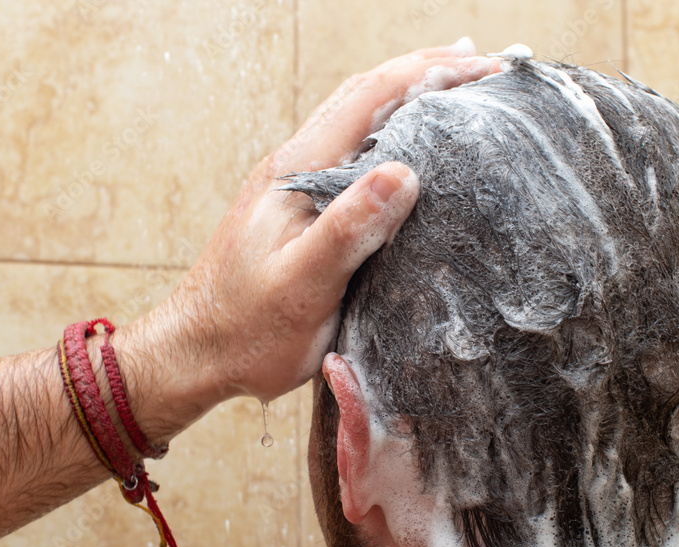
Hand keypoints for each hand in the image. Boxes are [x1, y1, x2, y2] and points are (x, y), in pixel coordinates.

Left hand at [125, 40, 500, 438]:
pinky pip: (353, 156)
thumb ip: (346, 230)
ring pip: (358, 122)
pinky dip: (391, 136)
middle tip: (481, 64)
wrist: (197, 352)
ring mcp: (297, 188)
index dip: (427, 74)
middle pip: (365, 97)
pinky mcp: (301, 212)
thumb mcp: (300, 286)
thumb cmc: (246, 330)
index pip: (368, 99)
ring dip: (408, 97)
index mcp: (297, 173)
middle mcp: (296, 168)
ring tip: (455, 87)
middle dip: (425, 72)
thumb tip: (402, 173)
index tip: (480, 66)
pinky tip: (410, 149)